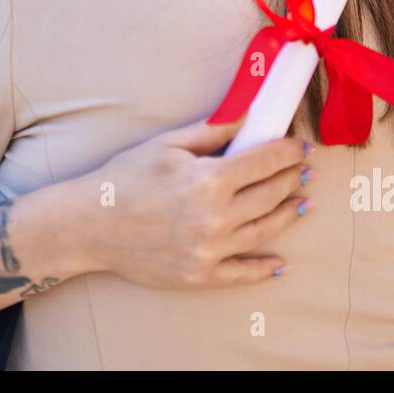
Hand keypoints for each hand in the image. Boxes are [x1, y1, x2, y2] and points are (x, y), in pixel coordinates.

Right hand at [76, 117, 313, 287]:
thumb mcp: (167, 144)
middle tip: (304, 171)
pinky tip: (281, 263)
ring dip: (289, 214)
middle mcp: (215, 218)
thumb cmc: (124, 178)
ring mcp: (209, 250)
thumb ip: (213, 130)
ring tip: (304, 203)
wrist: (89, 224)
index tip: (300, 146)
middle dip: (291, 179)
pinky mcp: (199, 275)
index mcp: (208, 180)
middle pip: (270, 195)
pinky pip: (242, 273)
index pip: (264, 162)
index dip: (287, 152)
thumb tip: (250, 117)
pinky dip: (265, 268)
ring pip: (264, 231)